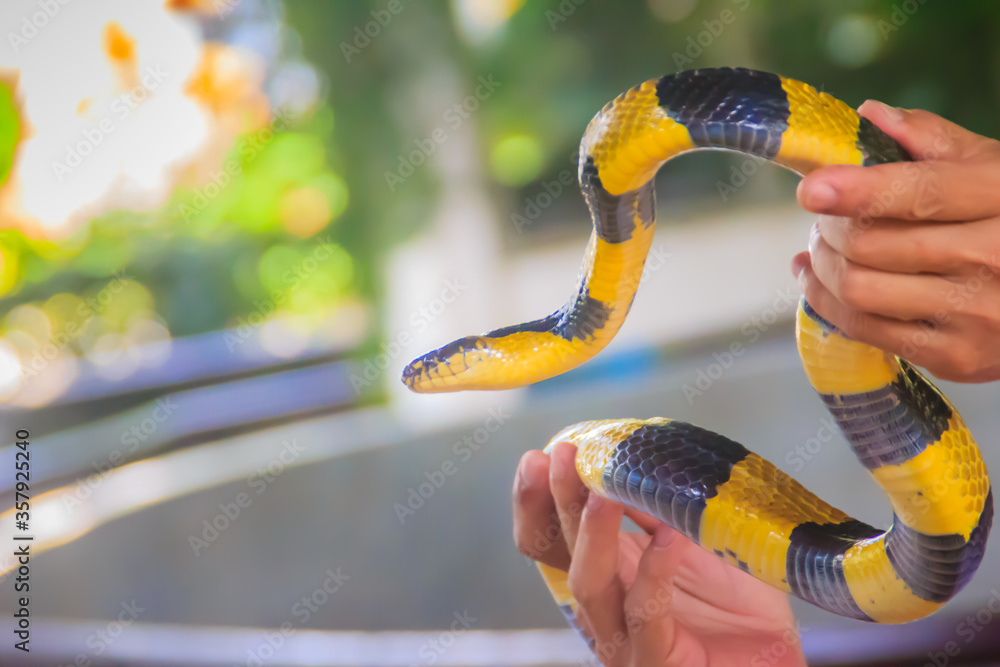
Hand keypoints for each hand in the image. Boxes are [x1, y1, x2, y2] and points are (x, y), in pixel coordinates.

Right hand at [512, 442, 805, 666]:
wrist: (773, 659)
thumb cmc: (735, 606)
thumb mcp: (693, 539)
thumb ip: (660, 508)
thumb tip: (638, 461)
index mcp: (603, 570)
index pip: (546, 538)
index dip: (536, 499)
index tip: (541, 456)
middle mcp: (602, 605)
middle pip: (558, 553)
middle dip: (557, 502)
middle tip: (562, 457)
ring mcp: (624, 639)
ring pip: (589, 584)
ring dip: (591, 534)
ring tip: (601, 493)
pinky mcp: (656, 661)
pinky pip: (646, 615)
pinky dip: (655, 572)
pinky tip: (668, 536)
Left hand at [793, 100, 999, 381]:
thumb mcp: (991, 171)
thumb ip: (931, 141)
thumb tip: (869, 115)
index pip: (922, 192)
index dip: (858, 190)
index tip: (810, 189)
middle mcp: (994, 257)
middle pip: (872, 244)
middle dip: (829, 228)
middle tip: (823, 219)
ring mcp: (976, 313)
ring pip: (859, 288)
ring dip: (822, 266)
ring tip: (824, 248)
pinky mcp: (956, 356)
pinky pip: (864, 328)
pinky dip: (825, 302)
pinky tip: (818, 281)